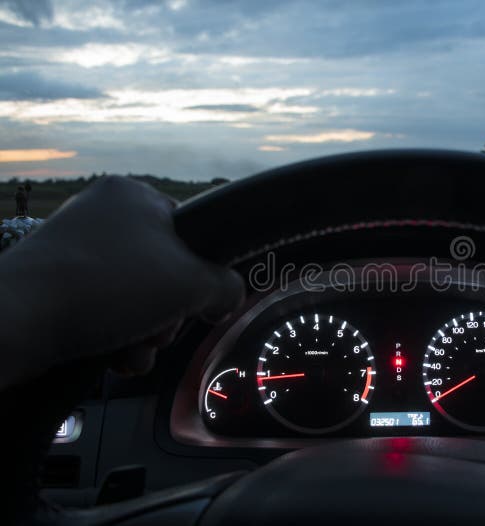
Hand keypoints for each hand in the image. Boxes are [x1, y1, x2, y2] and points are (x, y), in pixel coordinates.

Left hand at [0, 176, 244, 388]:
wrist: (17, 320)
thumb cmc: (106, 287)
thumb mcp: (190, 284)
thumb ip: (225, 286)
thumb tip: (231, 295)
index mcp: (135, 196)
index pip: (190, 233)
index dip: (202, 273)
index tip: (199, 304)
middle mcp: (102, 214)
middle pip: (163, 270)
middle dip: (169, 313)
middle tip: (163, 331)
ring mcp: (74, 248)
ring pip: (134, 295)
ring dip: (146, 332)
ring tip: (137, 350)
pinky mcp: (53, 281)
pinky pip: (102, 307)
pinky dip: (116, 334)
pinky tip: (115, 355)